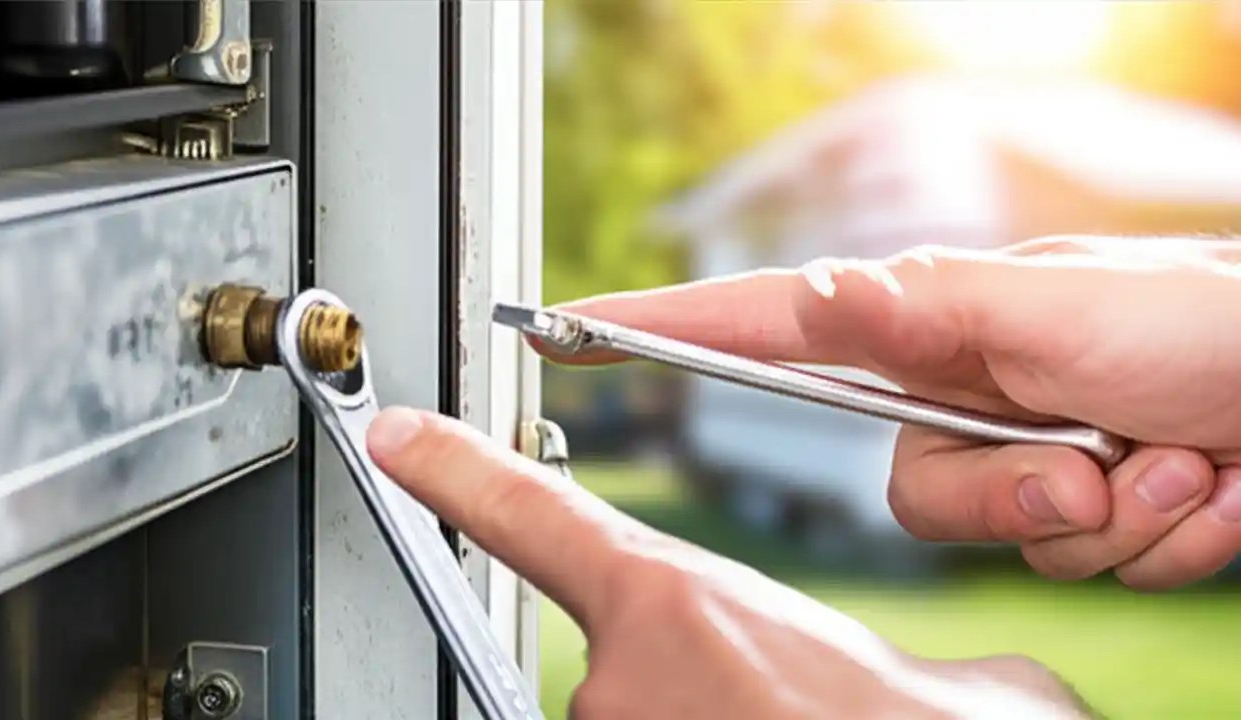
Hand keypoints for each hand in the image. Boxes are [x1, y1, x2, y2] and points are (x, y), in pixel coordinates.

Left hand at [366, 407, 1095, 718]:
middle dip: (687, 676)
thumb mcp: (948, 671)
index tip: (399, 439)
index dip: (457, 471)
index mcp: (680, 605)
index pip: (533, 514)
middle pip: (616, 657)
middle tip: (780, 707)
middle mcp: (618, 681)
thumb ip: (872, 654)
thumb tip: (924, 681)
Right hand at [539, 237, 1240, 589]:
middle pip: (913, 494)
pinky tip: (1203, 487)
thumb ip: (918, 315)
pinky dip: (1150, 542)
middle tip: (1097, 462)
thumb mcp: (1052, 309)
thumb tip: (804, 291)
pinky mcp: (1083, 503)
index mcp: (938, 325)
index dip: (669, 328)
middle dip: (1015, 501)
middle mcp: (970, 389)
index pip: (770, 327)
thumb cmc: (1212, 323)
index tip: (576, 328)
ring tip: (1182, 459)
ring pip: (1000, 542)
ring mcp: (1029, 450)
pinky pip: (1074, 565)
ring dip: (1108, 520)